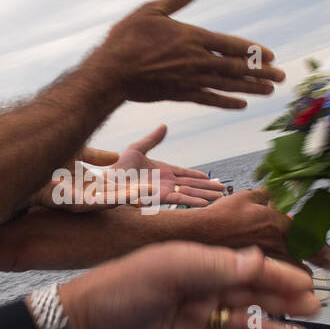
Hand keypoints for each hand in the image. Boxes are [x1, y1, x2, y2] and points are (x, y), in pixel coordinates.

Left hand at [53, 243, 319, 328]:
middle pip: (250, 296)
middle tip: (315, 313)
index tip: (307, 285)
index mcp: (197, 263)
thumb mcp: (170, 270)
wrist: (81, 324)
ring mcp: (192, 318)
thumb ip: (215, 267)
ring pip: (241, 326)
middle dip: (283, 303)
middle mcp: (198, 288)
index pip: (247, 268)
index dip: (279, 276)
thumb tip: (259, 261)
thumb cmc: (121, 287)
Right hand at [80, 0, 283, 109]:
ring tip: (270, 91)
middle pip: (236, 67)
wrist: (110, 72)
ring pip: (227, 85)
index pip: (232, 45)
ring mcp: (190, 79)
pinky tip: (241, 104)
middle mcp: (197, 60)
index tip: (271, 55)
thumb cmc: (127, 38)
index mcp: (193, 37)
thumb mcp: (152, 10)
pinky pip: (209, 99)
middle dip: (261, 72)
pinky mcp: (180, 94)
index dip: (254, 51)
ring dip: (251, 88)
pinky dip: (226, 101)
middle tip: (282, 77)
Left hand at [108, 124, 225, 206]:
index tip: (209, 177)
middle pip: (191, 184)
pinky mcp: (160, 197)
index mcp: (162, 170)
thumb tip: (164, 125)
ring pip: (189, 192)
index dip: (197, 176)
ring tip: (219, 196)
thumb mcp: (137, 149)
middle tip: (222, 189)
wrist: (107, 180)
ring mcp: (164, 190)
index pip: (184, 173)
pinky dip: (193, 201)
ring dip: (204, 194)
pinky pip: (179, 199)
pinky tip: (205, 203)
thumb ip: (152, 139)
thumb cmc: (118, 166)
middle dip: (206, 187)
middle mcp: (165, 181)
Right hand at [201, 189, 329, 269]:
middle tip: (327, 265)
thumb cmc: (220, 216)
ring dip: (302, 274)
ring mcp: (264, 260)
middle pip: (304, 259)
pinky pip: (275, 278)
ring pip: (291, 272)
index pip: (308, 237)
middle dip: (317, 263)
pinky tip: (285, 283)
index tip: (329, 253)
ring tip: (309, 276)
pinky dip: (283, 281)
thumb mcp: (247, 196)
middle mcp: (274, 244)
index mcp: (277, 224)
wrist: (199, 234)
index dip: (322, 247)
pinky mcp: (252, 270)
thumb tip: (279, 187)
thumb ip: (268, 194)